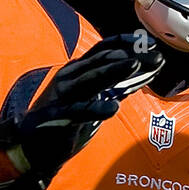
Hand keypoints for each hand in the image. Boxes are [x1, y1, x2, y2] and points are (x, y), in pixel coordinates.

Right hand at [0, 34, 164, 189]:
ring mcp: (63, 96)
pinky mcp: (57, 116)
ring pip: (90, 78)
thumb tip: (148, 69)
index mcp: (78, 70)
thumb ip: (120, 84)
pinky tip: (113, 108)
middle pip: (102, 60)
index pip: (105, 49)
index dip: (129, 44)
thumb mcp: (97, 96)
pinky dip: (95, 108)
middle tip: (156, 56)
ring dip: (113, 70)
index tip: (153, 44)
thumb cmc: (68, 117)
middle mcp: (70, 77)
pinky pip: (78, 111)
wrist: (32, 146)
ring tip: (135, 64)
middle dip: (131, 56)